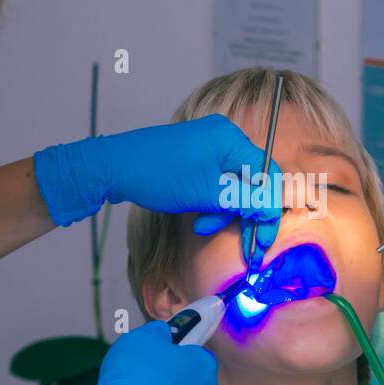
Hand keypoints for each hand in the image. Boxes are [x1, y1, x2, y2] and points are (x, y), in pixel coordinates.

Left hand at [33, 114, 281, 267]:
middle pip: (252, 181)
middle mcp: (224, 139)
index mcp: (230, 139)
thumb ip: (243, 200)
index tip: (265, 237)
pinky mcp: (197, 160)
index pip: (267, 173)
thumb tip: (270, 209)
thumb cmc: (158, 174)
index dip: (269, 208)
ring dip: (225, 212)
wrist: (114, 167)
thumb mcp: (206, 193)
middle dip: (247, 214)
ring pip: (234, 187)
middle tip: (249, 245)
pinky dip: (213, 204)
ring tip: (204, 226)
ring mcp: (209, 149)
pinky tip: (199, 219)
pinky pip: (218, 184)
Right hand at [48, 322, 220, 384]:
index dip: (175, 354)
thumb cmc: (133, 381)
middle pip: (189, 384)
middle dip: (169, 382)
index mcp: (204, 368)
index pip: (195, 355)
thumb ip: (159, 333)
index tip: (157, 357)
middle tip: (141, 381)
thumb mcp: (140, 339)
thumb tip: (165, 334)